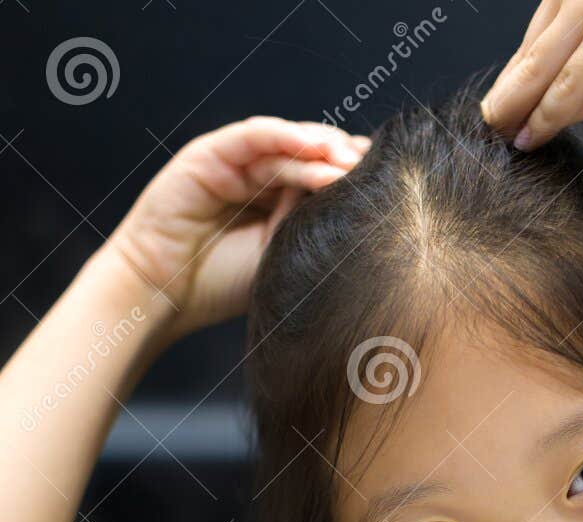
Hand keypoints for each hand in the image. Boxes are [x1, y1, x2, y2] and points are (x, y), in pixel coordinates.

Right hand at [105, 117, 370, 338]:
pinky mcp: (209, 155)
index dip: (351, 179)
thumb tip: (359, 206)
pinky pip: (252, 136)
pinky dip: (283, 135)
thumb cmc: (221, 287)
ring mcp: (234, 164)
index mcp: (276, 205)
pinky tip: (313, 143)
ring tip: (349, 158)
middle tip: (375, 168)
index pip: (320, 180)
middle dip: (342, 160)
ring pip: (284, 145)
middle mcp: (257, 180)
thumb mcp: (281, 257)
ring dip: (319, 147)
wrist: (164, 295)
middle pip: (308, 156)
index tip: (387, 187)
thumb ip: (310, 227)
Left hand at [481, 0, 582, 149]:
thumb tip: (560, 111)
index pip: (542, 31)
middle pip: (532, 47)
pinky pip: (567, 86)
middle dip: (508, 89)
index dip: (519, 69)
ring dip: (514, 106)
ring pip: (539, 68)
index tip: (503, 97)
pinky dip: (544, 115)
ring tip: (498, 133)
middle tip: (488, 121)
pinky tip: (528, 135)